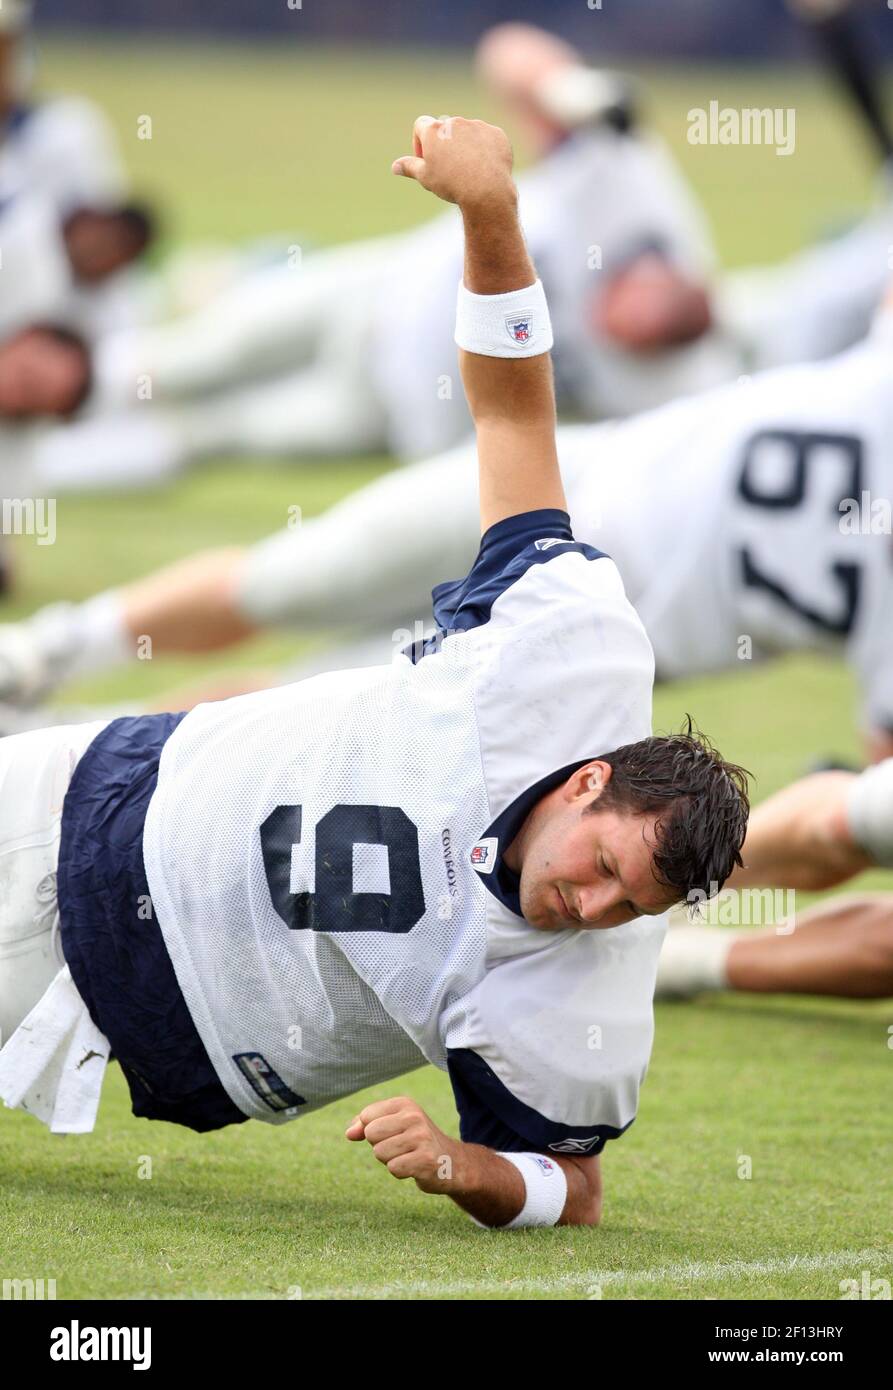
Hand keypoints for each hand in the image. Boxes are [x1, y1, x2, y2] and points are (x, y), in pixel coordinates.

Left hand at [346, 1095, 464, 1193]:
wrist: (451, 1162)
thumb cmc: (415, 1141)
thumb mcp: (393, 1124)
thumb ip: (365, 1124)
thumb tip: (349, 1133)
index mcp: (405, 1104)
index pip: (366, 1116)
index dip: (372, 1130)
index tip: (392, 1133)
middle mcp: (414, 1117)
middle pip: (371, 1134)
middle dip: (380, 1145)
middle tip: (401, 1147)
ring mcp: (421, 1138)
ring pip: (380, 1152)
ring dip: (391, 1159)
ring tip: (409, 1156)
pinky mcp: (426, 1160)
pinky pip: (393, 1168)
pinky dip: (400, 1172)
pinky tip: (415, 1167)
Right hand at [392, 115, 515, 212]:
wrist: (486, 191)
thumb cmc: (451, 184)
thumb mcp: (425, 177)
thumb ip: (410, 167)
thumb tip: (395, 166)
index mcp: (434, 130)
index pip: (420, 125)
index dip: (420, 142)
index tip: (426, 160)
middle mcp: (455, 122)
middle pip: (445, 129)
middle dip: (444, 145)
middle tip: (449, 170)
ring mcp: (477, 126)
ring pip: (467, 133)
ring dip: (465, 147)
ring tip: (469, 171)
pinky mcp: (496, 133)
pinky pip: (487, 139)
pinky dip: (485, 150)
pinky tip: (485, 168)